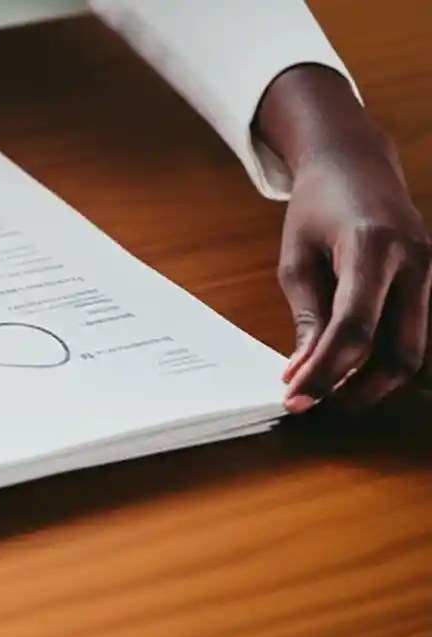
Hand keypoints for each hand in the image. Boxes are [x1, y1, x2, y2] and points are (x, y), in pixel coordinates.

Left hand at [259, 67, 429, 412]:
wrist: (356, 161)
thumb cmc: (316, 207)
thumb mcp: (296, 259)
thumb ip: (306, 316)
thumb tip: (302, 372)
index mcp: (373, 247)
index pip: (354, 328)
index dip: (324, 372)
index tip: (294, 398)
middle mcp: (415, 261)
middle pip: (398, 351)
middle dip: (356, 388)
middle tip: (312, 402)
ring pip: (414, 350)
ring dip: (374, 380)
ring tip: (329, 390)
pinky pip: (414, 333)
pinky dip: (385, 358)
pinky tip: (351, 368)